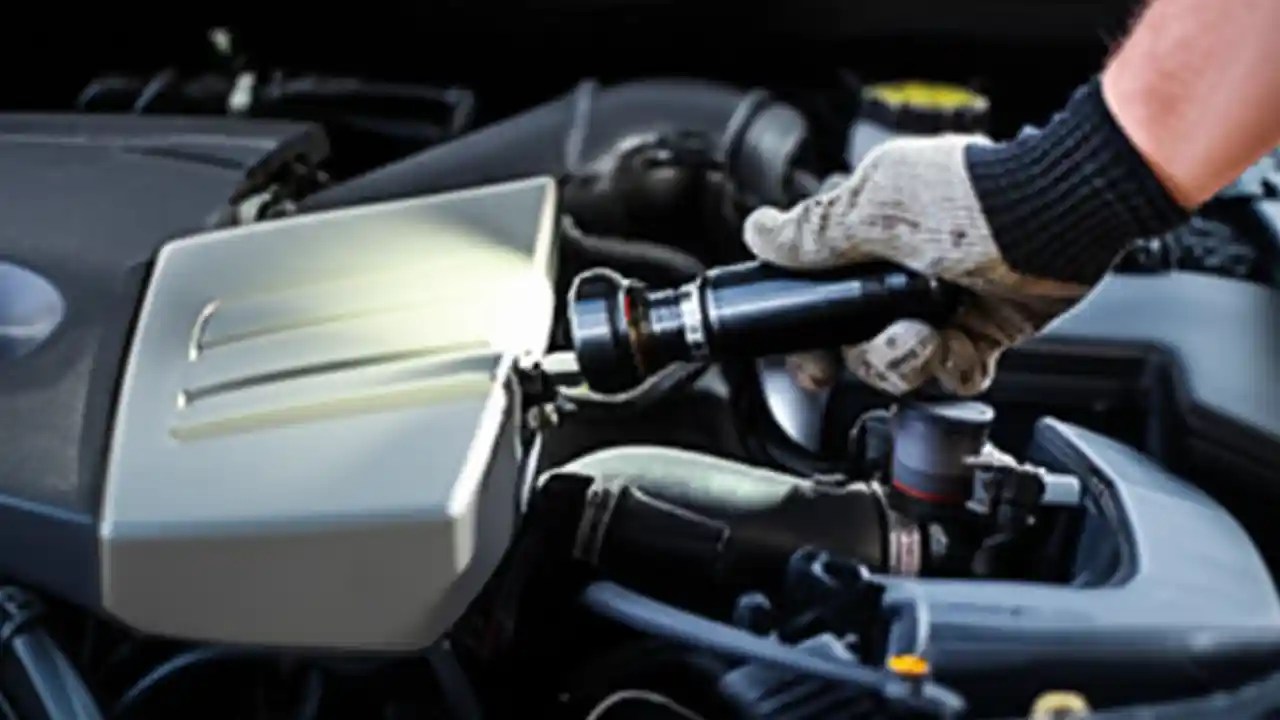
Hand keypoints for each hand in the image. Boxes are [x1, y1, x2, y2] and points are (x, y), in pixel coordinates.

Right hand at [742, 135, 1090, 396]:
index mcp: (866, 234)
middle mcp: (899, 272)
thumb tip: (759, 233)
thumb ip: (811, 232)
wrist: (1054, 220)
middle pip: (853, 342)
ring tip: (927, 333)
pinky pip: (950, 375)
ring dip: (906, 359)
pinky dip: (953, 367)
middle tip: (870, 344)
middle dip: (862, 352)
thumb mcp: (871, 204)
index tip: (807, 355)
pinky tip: (959, 343)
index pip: (817, 295)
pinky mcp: (981, 333)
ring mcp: (940, 304)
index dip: (807, 332)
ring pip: (898, 365)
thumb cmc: (970, 199)